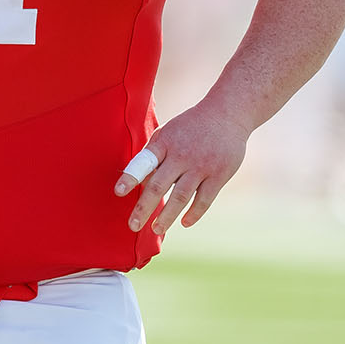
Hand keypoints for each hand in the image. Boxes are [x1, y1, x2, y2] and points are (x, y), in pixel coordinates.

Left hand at [113, 101, 249, 233]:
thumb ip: (152, 154)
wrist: (226, 114)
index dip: (130, 178)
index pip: (143, 163)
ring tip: (156, 229)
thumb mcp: (166, 132)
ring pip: (180, 197)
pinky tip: (184, 223)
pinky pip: (204, 200)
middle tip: (132, 225)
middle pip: (158, 186)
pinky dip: (194, 214)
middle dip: (144, 208)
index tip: (118, 192)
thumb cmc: (189, 127)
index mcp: (164, 142)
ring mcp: (201, 166)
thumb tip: (136, 180)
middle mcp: (181, 155)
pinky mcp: (219, 175)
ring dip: (167, 216)